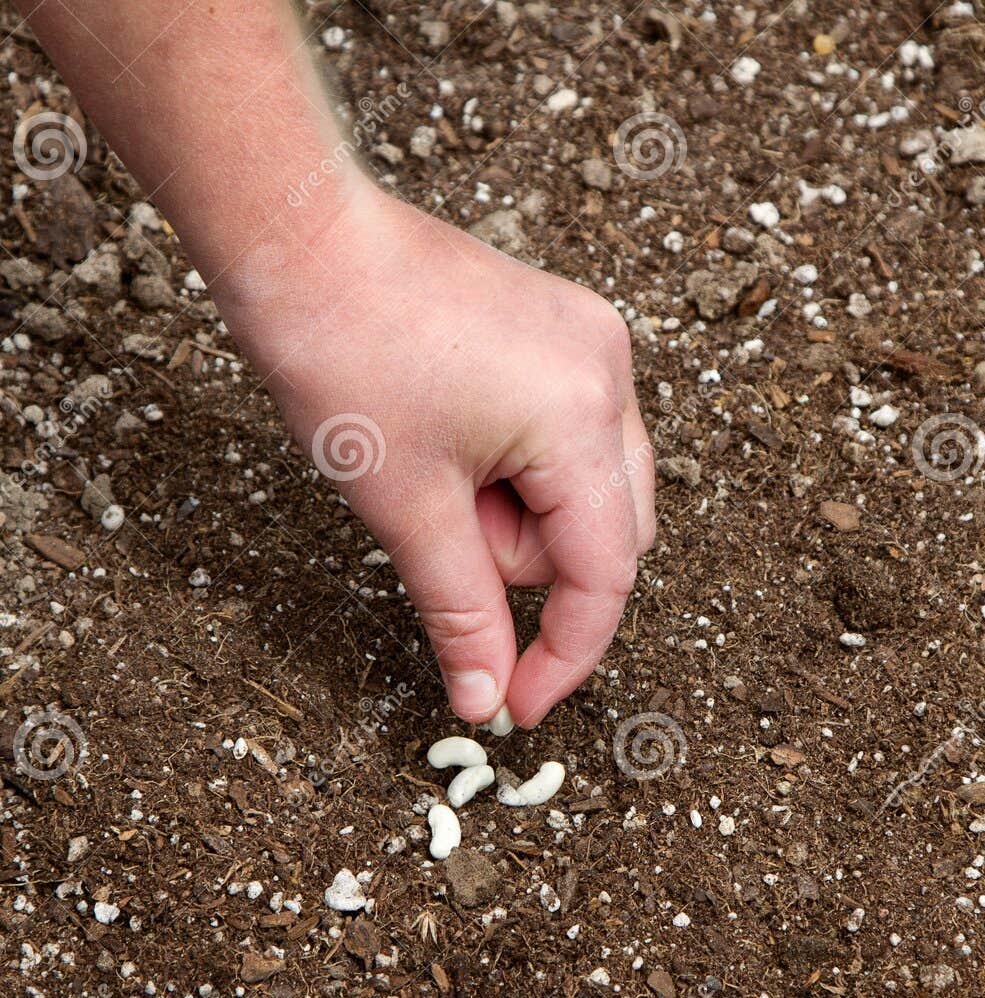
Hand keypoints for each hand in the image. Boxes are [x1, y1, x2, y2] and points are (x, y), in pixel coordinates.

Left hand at [214, 186, 654, 726]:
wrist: (299, 235)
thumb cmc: (342, 350)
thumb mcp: (405, 507)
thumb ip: (461, 613)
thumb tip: (487, 699)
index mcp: (581, 416)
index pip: (606, 572)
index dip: (566, 653)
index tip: (517, 702)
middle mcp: (609, 373)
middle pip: (611, 531)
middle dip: (531, 559)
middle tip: (446, 532)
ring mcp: (593, 344)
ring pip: (592, 486)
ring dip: (522, 510)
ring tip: (438, 467)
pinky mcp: (568, 330)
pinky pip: (573, 434)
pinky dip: (522, 465)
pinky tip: (456, 437)